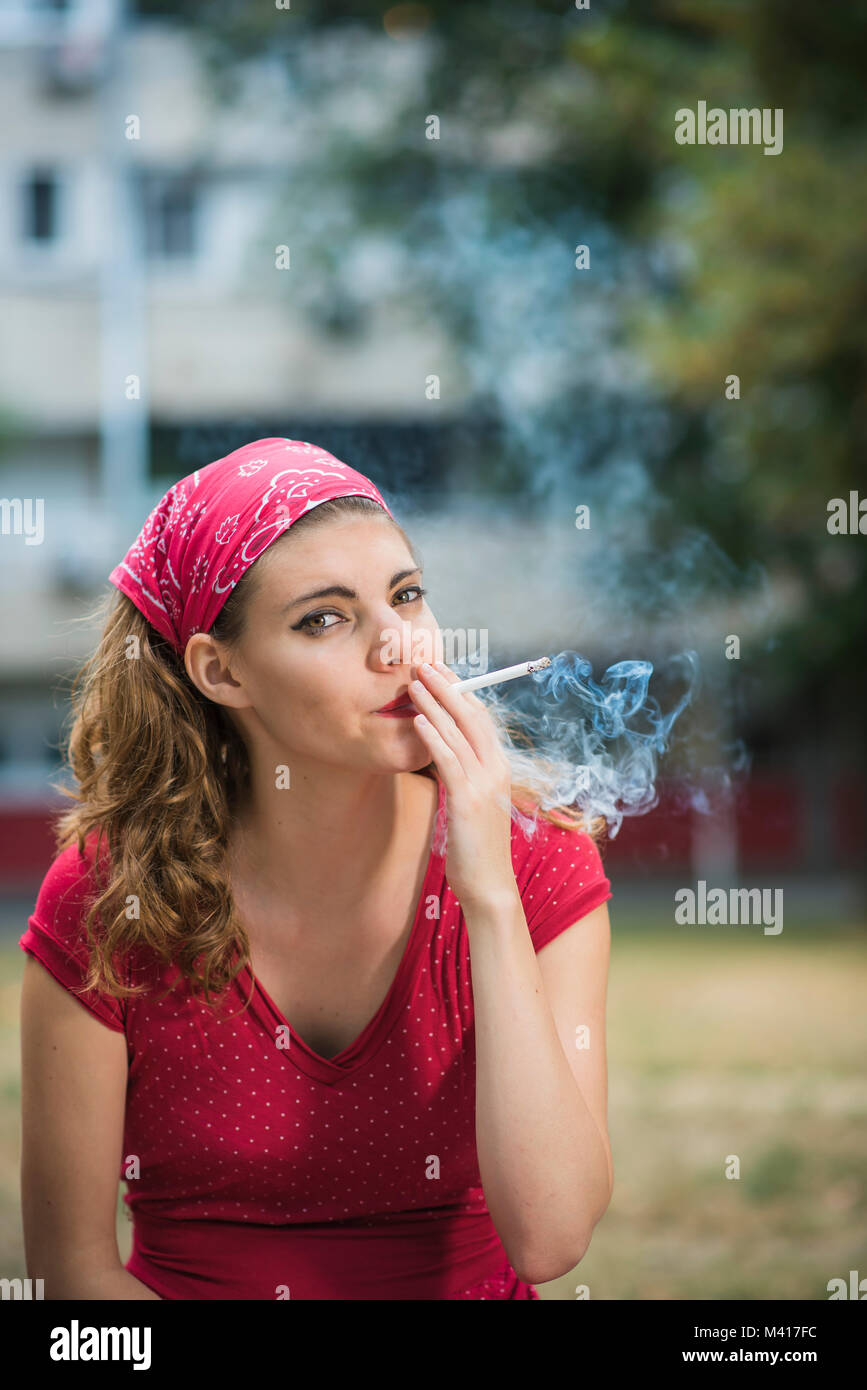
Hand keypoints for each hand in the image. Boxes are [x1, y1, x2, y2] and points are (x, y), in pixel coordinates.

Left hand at [408, 660, 516, 909]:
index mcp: (500, 768)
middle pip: (472, 716)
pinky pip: (450, 759)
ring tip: (414, 682)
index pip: (481, 719)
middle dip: (448, 687)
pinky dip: (433, 736)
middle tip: (425, 663)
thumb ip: (464, 777)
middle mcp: (497, 769)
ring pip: (458, 732)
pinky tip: (417, 720)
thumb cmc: (477, 848)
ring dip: (435, 704)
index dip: (461, 692)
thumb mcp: (474, 804)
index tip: (441, 672)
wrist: (490, 887)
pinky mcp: (469, 800)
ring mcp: (485, 784)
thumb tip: (444, 756)